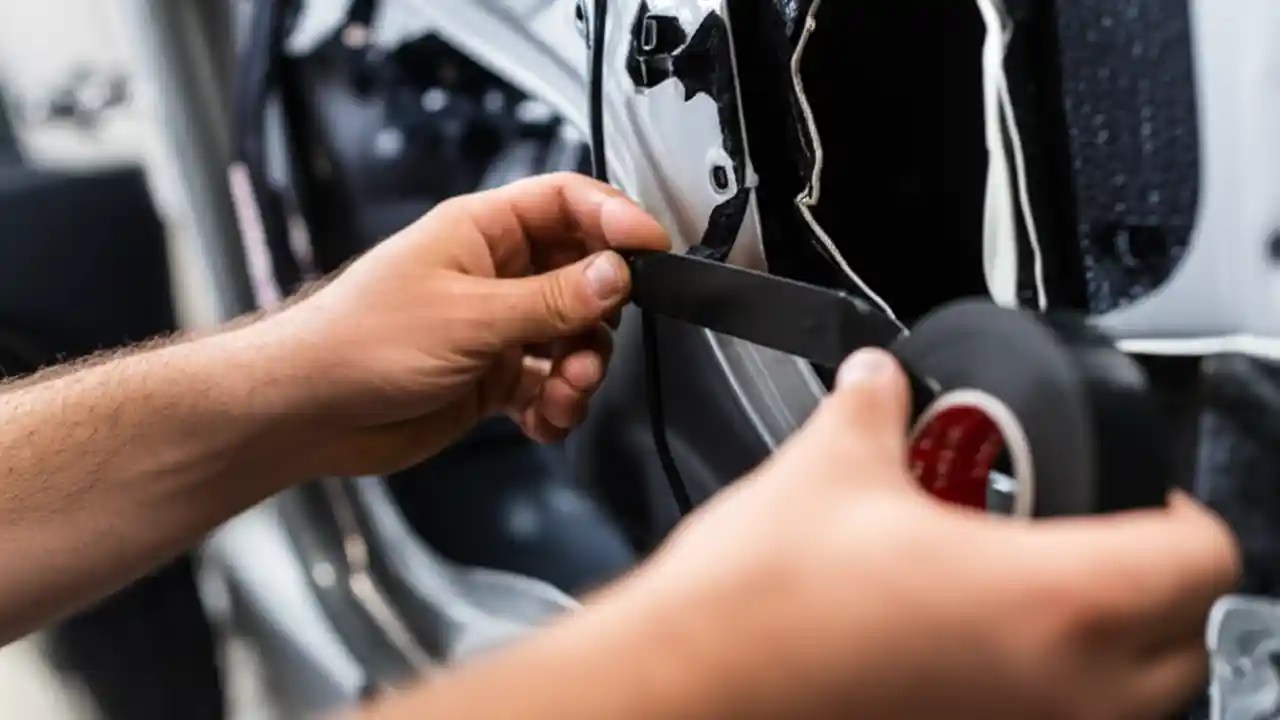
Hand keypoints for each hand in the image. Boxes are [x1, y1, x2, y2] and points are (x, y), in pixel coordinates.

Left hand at [252, 172, 667, 475]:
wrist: (309, 410)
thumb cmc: (358, 341)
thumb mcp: (470, 315)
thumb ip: (551, 300)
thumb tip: (615, 275)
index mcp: (482, 232)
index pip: (567, 203)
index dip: (615, 219)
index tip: (652, 248)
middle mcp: (493, 274)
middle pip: (582, 277)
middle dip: (599, 318)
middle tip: (591, 346)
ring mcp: (494, 327)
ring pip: (571, 339)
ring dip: (580, 371)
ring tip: (563, 394)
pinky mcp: (490, 377)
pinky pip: (547, 385)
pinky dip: (555, 406)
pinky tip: (542, 419)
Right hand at [617, 348, 1239, 719]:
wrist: (692, 685)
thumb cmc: (760, 604)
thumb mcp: (828, 468)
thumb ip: (874, 408)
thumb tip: (880, 380)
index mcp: (1047, 599)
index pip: (1202, 561)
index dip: (1180, 512)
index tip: (1137, 493)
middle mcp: (1057, 689)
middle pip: (1185, 646)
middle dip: (1154, 587)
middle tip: (1090, 536)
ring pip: (1129, 703)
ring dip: (1108, 644)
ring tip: (1028, 589)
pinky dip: (1044, 686)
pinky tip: (967, 643)